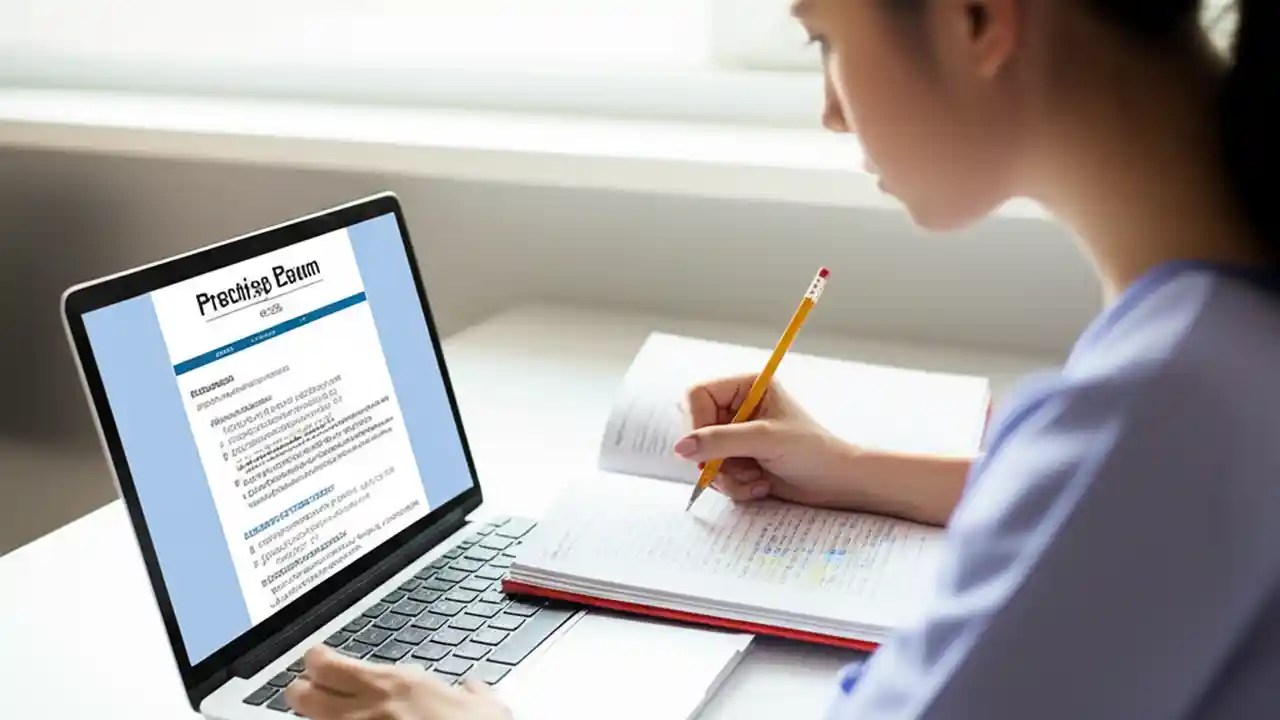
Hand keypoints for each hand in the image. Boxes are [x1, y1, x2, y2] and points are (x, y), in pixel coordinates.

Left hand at [285, 646, 512, 719]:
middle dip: (299, 689)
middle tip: (306, 686)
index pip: (330, 664)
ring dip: (310, 714)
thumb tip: (473, 689)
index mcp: (395, 685)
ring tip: (316, 710)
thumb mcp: (486, 707)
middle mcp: (367, 710)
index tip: (319, 660)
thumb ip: (473, 693)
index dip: (317, 661)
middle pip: (302, 694)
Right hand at [673, 374, 860, 506]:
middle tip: (737, 468)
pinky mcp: (739, 460)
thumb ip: (720, 441)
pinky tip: (761, 485)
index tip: (707, 448)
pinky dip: (734, 486)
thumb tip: (680, 448)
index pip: (697, 395)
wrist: (838, 484)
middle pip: (694, 428)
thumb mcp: (766, 440)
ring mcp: (737, 436)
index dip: (696, 422)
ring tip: (756, 479)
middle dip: (713, 456)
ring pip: (702, 457)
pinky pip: (714, 474)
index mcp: (746, 386)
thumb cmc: (812, 452)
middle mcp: (738, 407)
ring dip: (726, 476)